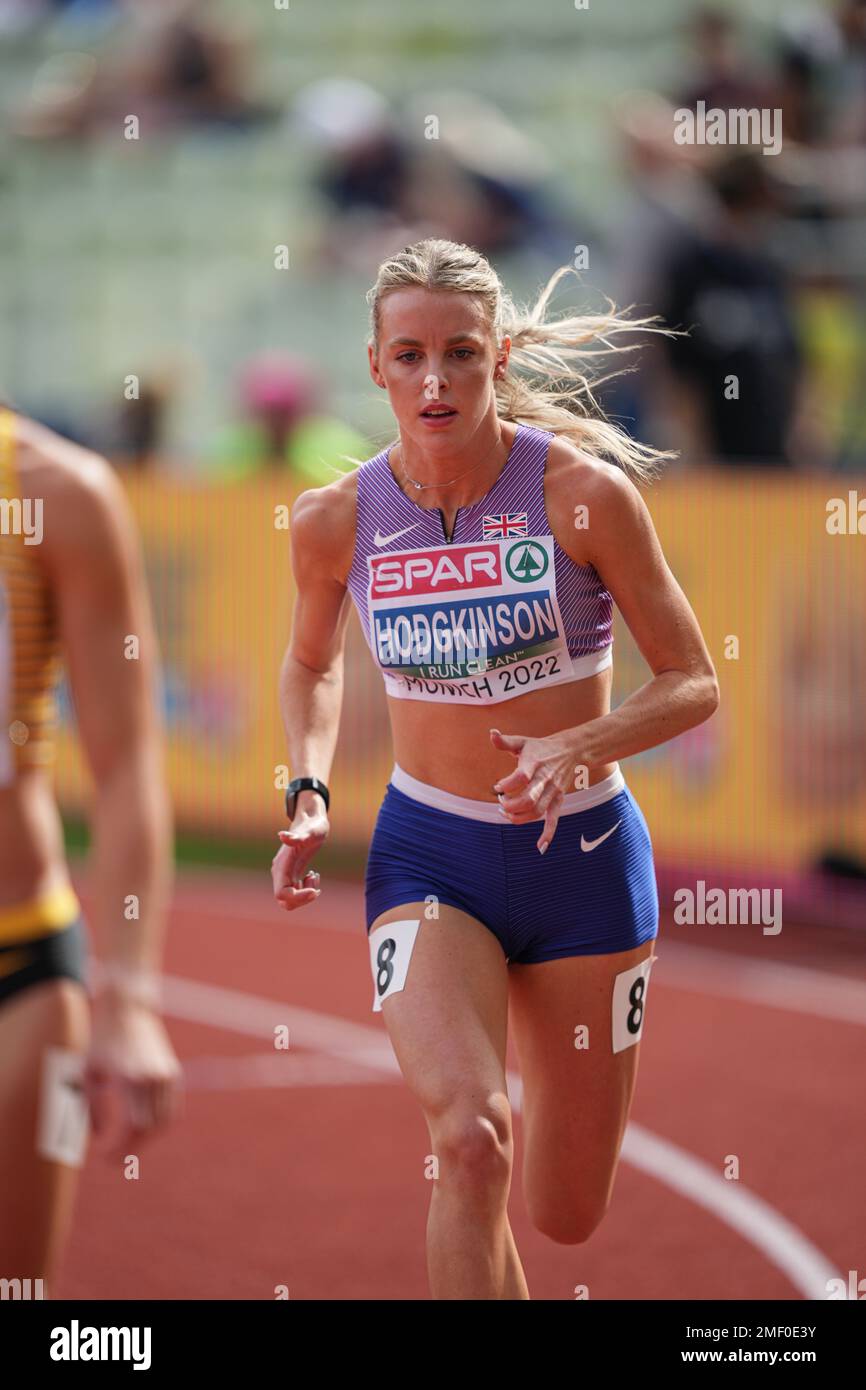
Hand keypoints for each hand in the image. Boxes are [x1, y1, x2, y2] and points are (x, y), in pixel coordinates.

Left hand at [84, 997, 181, 1156]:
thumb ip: (92, 1108)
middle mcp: (153, 1079)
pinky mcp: (172, 1073)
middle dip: (132, 1148)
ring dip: (146, 1139)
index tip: (107, 1159)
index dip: (120, 1149)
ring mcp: (166, 1076)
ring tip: (127, 1144)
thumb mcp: (89, 1073)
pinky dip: (159, 1124)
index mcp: (130, 1080)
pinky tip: (143, 1129)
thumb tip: (98, 1136)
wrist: (129, 1009)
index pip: (131, 1128)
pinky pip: (171, 1109)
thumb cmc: (103, 1039)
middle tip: (115, 1158)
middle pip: (149, 1129)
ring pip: (163, 1122)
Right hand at [272, 804, 328, 910]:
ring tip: (314, 877)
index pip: (281, 893)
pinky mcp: (292, 874)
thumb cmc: (313, 826)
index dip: (297, 897)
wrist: (311, 821)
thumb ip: (296, 836)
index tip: (314, 891)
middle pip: (283, 901)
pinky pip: (295, 892)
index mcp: (281, 866)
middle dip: (300, 900)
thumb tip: (281, 836)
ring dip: (304, 896)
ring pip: (289, 899)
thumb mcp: (310, 831)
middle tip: (315, 889)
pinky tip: (314, 875)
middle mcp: (280, 872)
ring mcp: (285, 874)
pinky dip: (306, 890)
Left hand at [489, 726, 578, 853]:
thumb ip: (505, 741)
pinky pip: (554, 820)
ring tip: (506, 814)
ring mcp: (553, 792)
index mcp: (534, 763)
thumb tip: (491, 733)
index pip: (521, 777)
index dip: (507, 784)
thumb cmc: (541, 747)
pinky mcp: (558, 800)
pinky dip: (548, 834)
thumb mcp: (523, 742)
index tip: (497, 787)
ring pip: (537, 812)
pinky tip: (540, 847)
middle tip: (501, 803)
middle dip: (511, 806)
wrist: (571, 751)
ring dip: (519, 818)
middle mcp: (544, 779)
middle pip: (529, 799)